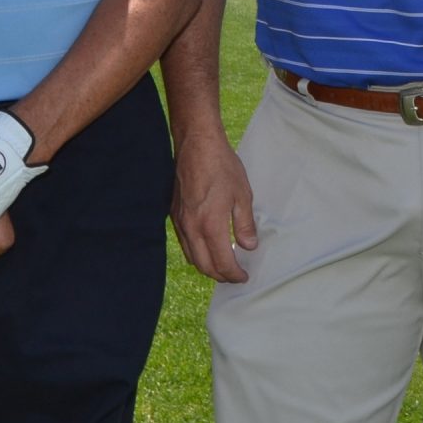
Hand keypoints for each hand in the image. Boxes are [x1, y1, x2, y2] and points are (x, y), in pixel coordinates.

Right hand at [171, 129, 256, 283]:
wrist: (196, 145)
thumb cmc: (222, 166)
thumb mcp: (242, 193)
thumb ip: (244, 223)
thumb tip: (249, 246)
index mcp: (211, 225)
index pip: (222, 262)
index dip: (234, 274)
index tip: (244, 276)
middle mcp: (192, 229)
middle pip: (204, 266)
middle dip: (220, 275)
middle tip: (234, 275)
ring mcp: (180, 223)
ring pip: (191, 257)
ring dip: (207, 266)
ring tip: (222, 265)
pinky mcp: (174, 215)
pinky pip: (184, 244)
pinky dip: (196, 253)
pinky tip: (206, 247)